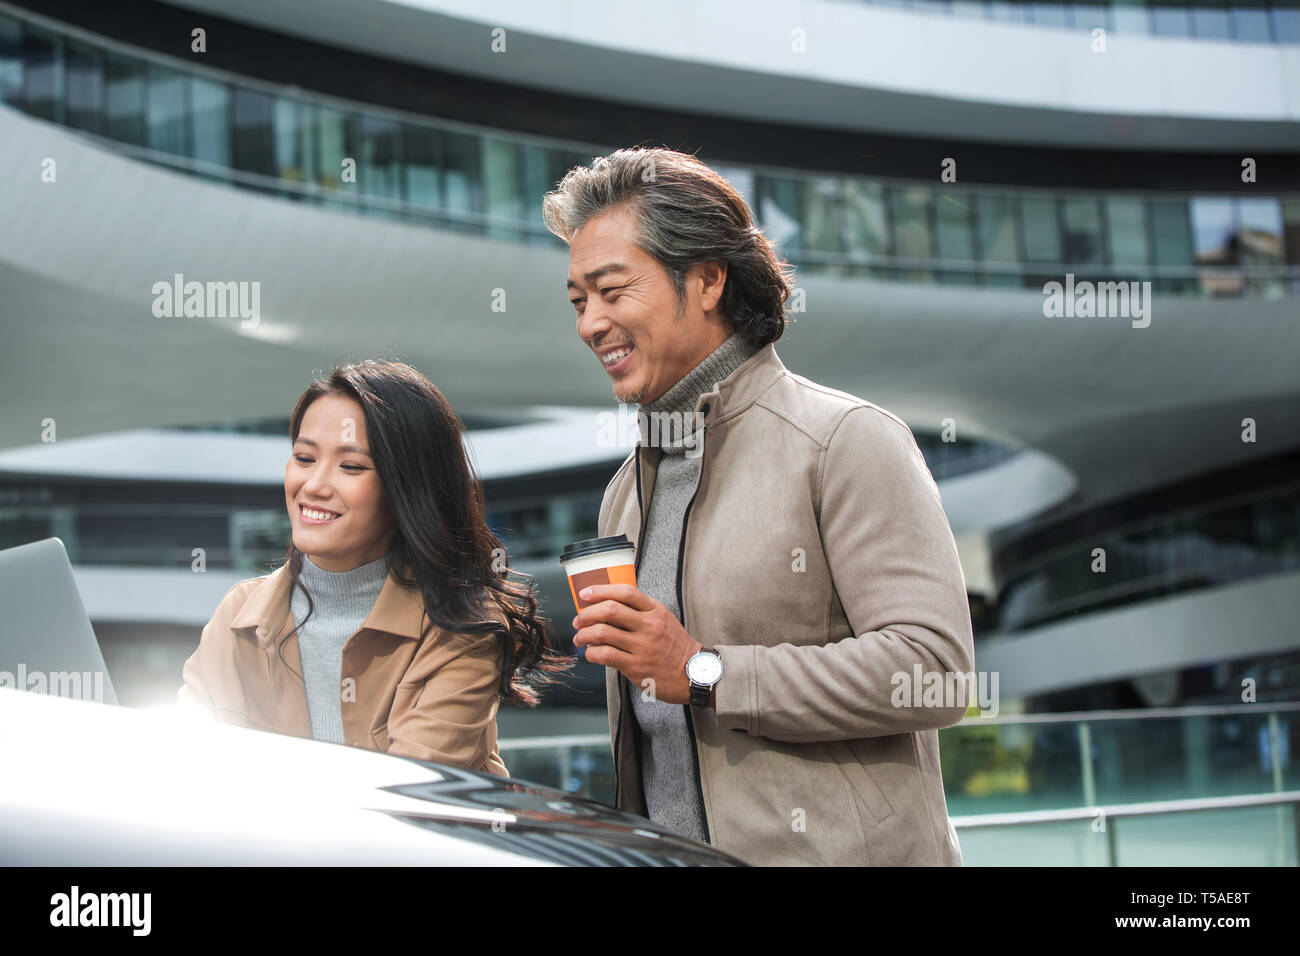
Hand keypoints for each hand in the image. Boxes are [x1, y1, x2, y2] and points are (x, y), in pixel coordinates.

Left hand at [572, 584, 702, 705]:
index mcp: (655, 611)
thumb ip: (639, 611)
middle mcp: (649, 626)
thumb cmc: (673, 646)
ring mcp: (642, 647)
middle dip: (587, 614)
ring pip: (602, 633)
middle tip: (579, 620)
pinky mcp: (635, 667)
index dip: (600, 590)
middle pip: (609, 610)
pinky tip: (591, 653)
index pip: (625, 592)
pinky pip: (605, 655)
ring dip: (584, 635)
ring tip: (580, 638)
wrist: (692, 674)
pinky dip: (591, 653)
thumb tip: (606, 605)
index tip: (585, 594)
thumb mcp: (663, 619)